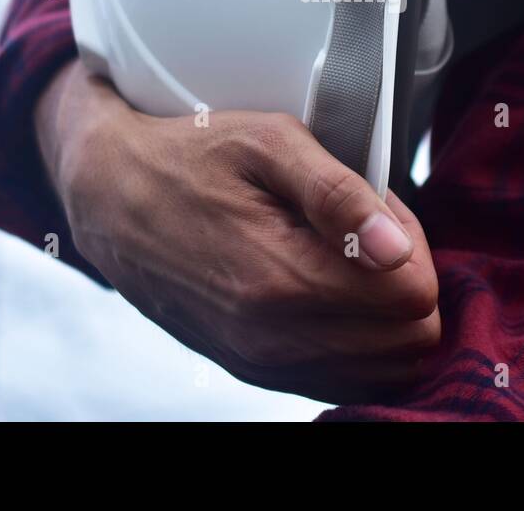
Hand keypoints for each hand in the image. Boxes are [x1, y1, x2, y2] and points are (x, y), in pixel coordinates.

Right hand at [34, 59, 440, 402]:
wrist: (109, 194)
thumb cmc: (190, 155)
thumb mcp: (268, 141)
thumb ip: (340, 193)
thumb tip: (396, 249)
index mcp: (280, 278)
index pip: (414, 299)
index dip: (413, 248)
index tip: (380, 216)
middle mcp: (271, 338)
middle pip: (408, 343)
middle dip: (409, 284)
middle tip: (370, 235)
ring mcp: (260, 362)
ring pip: (383, 372)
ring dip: (387, 317)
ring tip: (348, 260)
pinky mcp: (251, 369)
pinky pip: (343, 381)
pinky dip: (358, 342)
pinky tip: (331, 290)